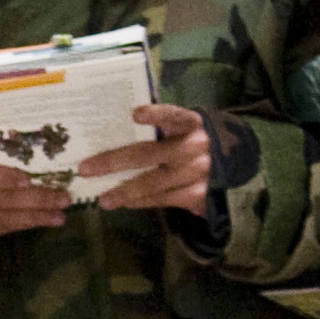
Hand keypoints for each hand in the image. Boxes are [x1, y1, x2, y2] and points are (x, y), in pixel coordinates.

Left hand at [83, 103, 215, 217]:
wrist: (233, 160)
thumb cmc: (190, 138)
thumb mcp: (181, 126)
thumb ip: (159, 123)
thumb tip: (115, 116)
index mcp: (190, 123)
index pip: (174, 115)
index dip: (157, 114)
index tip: (135, 114)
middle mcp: (194, 146)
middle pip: (150, 153)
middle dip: (114, 161)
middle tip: (85, 169)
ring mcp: (197, 171)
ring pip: (154, 182)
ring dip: (125, 191)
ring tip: (102, 199)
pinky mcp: (198, 194)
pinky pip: (163, 199)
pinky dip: (141, 201)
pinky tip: (123, 203)